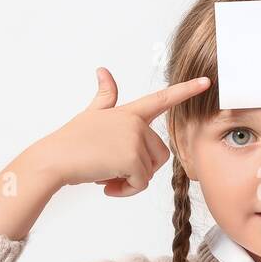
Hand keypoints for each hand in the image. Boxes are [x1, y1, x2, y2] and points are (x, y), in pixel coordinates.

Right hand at [37, 68, 209, 195]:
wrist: (53, 160)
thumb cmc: (70, 141)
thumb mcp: (91, 114)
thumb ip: (105, 96)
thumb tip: (103, 70)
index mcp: (128, 112)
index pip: (162, 99)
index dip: (185, 89)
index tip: (207, 81)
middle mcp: (135, 122)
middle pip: (159, 153)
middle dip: (140, 168)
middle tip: (112, 170)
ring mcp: (134, 138)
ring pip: (151, 170)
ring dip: (131, 181)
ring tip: (107, 175)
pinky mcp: (132, 158)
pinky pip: (141, 184)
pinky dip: (126, 191)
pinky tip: (106, 185)